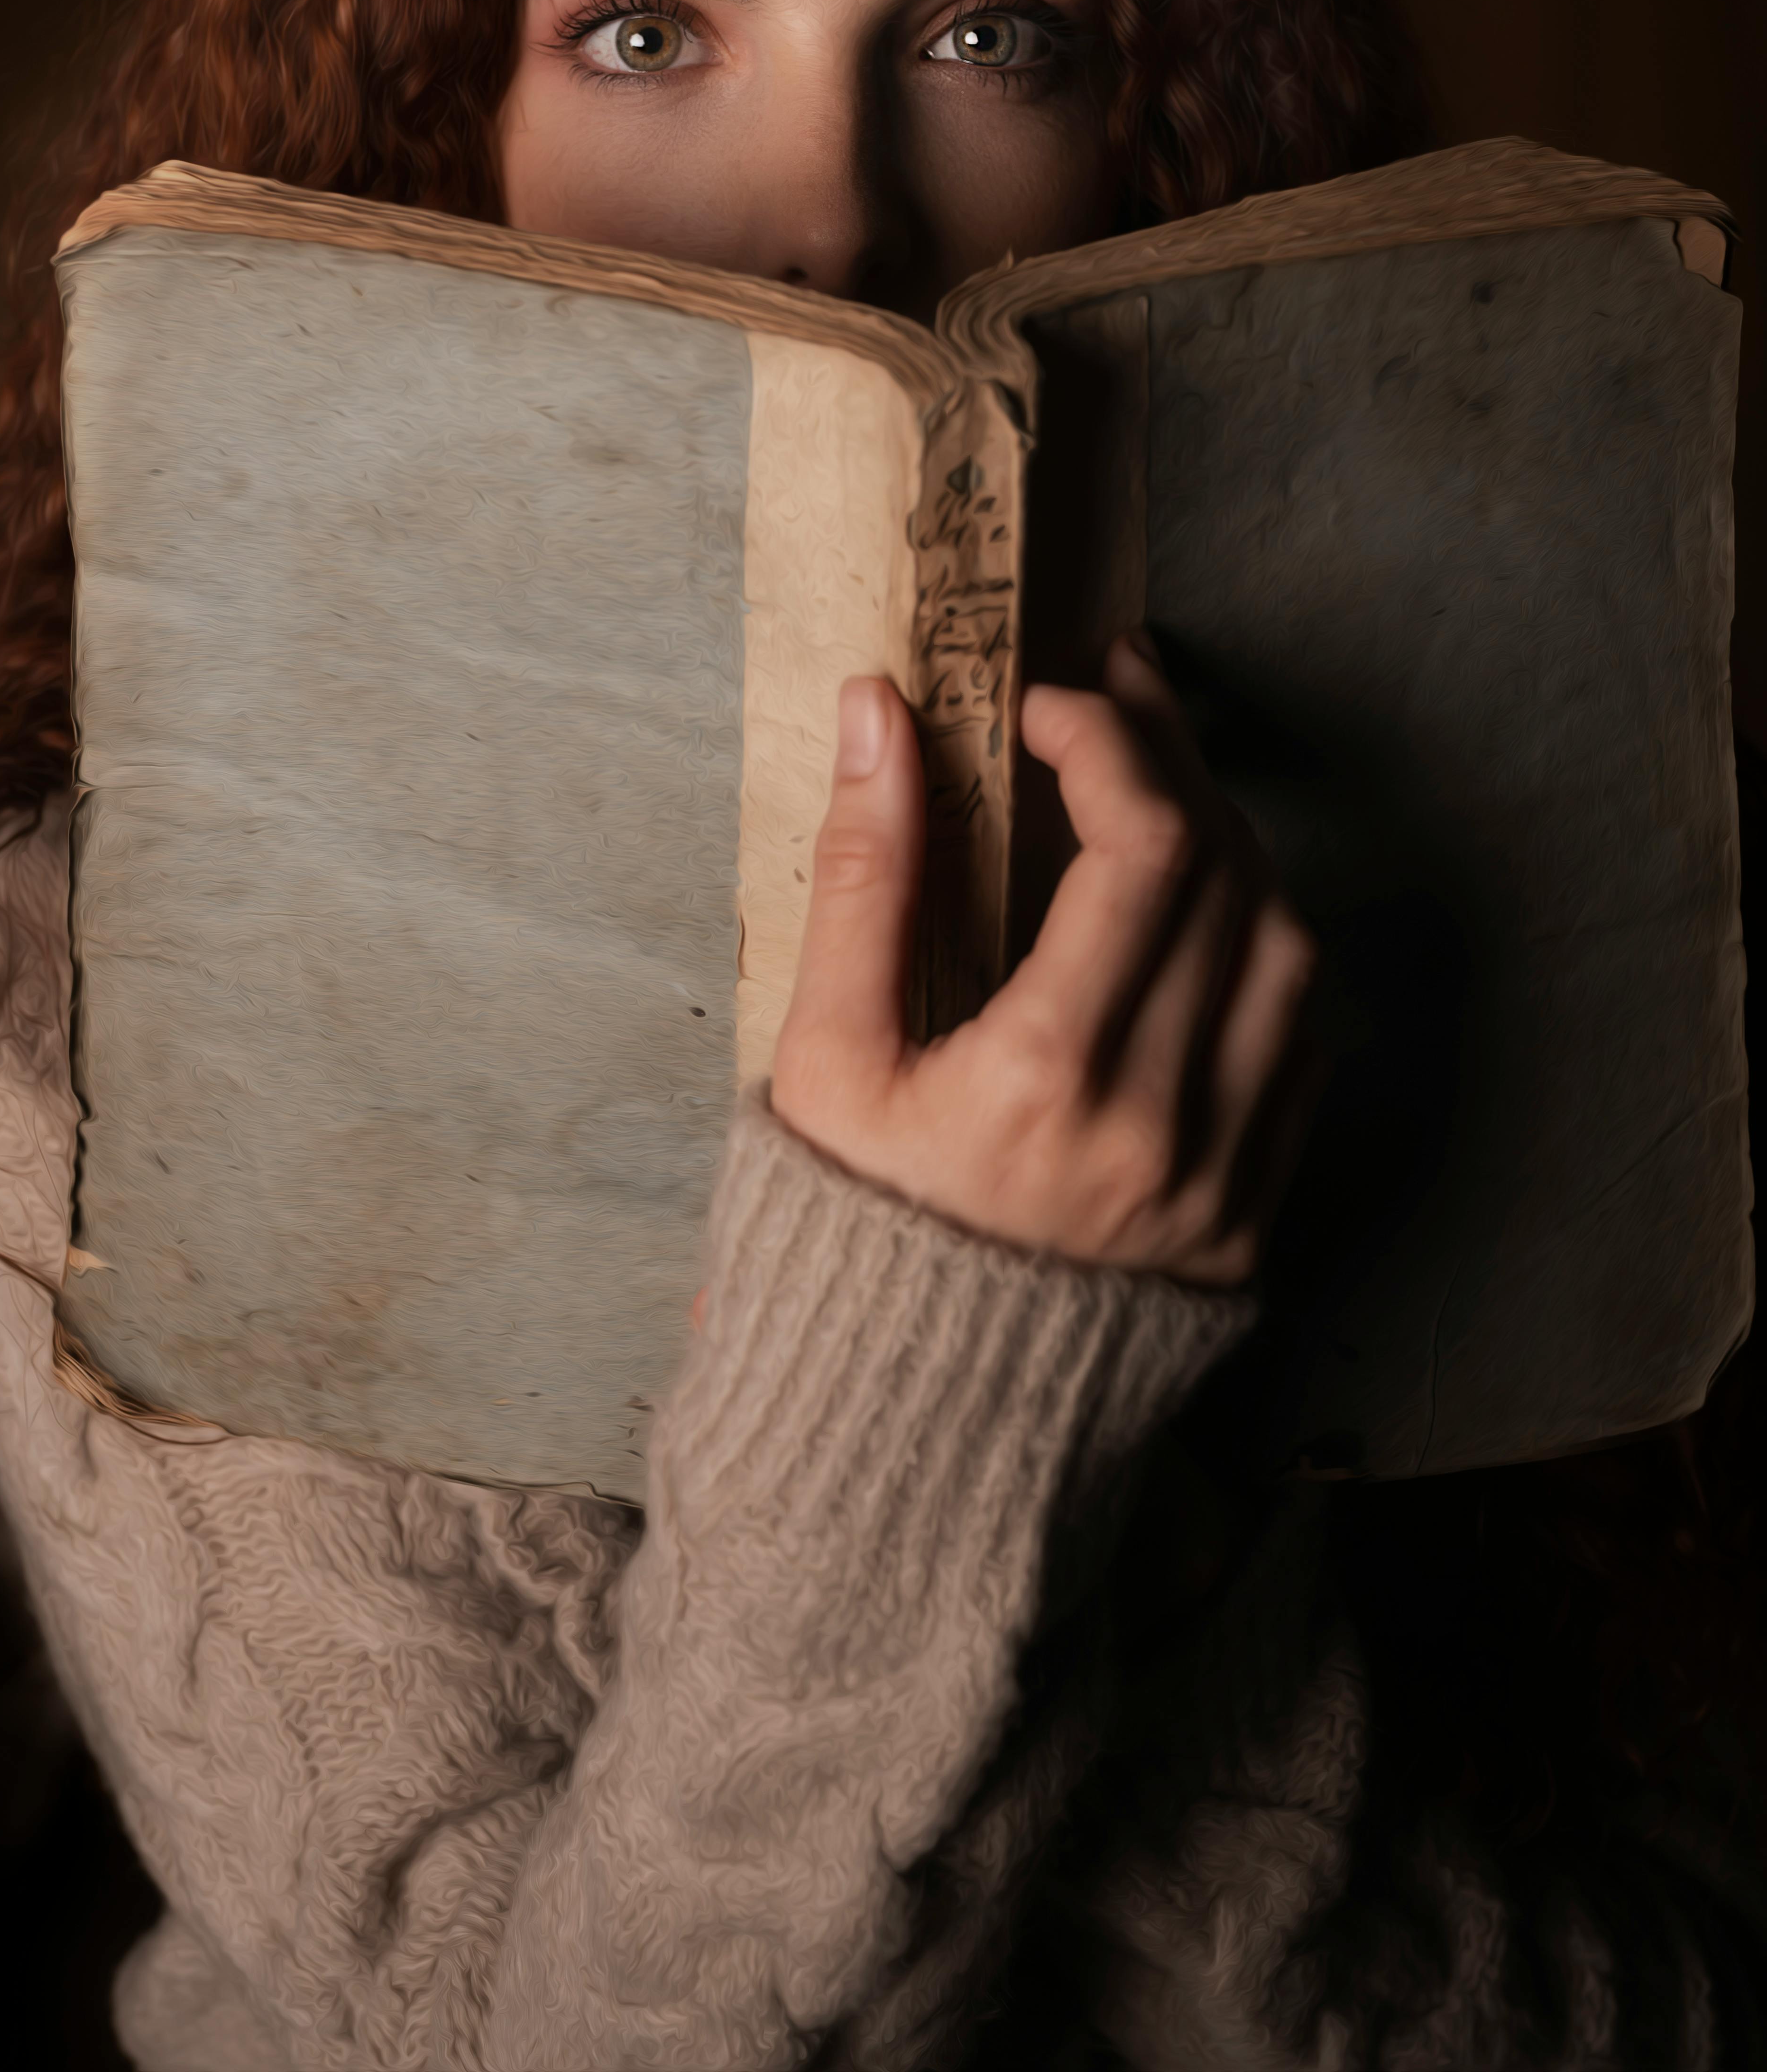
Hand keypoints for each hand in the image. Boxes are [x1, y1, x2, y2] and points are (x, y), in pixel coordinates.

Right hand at [770, 636, 1318, 1283]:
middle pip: (1230, 875)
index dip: (1109, 740)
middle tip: (1117, 695)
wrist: (910, 1429)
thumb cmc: (847, 1238)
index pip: (1145, 844)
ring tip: (1159, 794)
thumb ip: (863, 876)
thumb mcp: (823, 1059)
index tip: (1047, 704)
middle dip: (1175, 757)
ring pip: (1289, 951)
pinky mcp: (1251, 1214)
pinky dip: (1263, 952)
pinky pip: (1301, 1044)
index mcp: (1047, 1078)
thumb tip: (878, 713)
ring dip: (1233, 849)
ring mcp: (1224, 1174)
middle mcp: (1160, 1122)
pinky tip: (1202, 915)